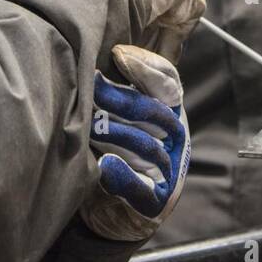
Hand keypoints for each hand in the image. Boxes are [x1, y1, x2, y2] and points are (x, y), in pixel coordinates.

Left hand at [79, 45, 189, 241]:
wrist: (114, 208)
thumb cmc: (115, 148)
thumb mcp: (122, 112)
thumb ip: (123, 84)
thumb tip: (115, 52)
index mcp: (168, 112)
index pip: (167, 83)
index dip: (146, 67)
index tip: (117, 55)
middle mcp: (174, 139)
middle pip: (151, 112)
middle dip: (118, 97)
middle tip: (89, 86)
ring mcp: (168, 171)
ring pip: (146, 147)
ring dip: (115, 134)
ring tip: (88, 125)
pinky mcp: (155, 202)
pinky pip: (141, 188)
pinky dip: (124, 177)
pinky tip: (106, 164)